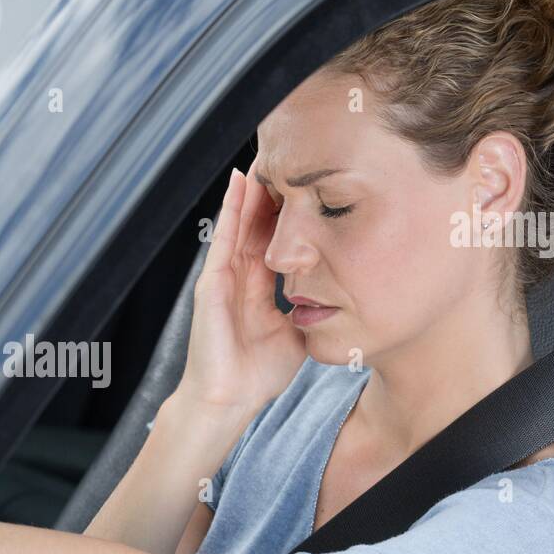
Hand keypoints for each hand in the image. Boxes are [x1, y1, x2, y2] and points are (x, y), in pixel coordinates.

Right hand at [174, 162, 306, 418]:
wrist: (227, 400)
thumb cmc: (256, 375)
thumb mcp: (295, 334)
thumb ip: (311, 312)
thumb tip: (342, 297)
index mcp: (260, 288)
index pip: (278, 239)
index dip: (292, 211)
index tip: (311, 183)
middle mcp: (240, 277)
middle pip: (259, 223)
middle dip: (273, 191)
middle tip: (289, 153)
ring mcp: (223, 278)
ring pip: (241, 223)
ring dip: (252, 190)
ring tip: (265, 154)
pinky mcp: (211, 283)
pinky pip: (224, 238)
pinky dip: (232, 210)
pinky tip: (240, 183)